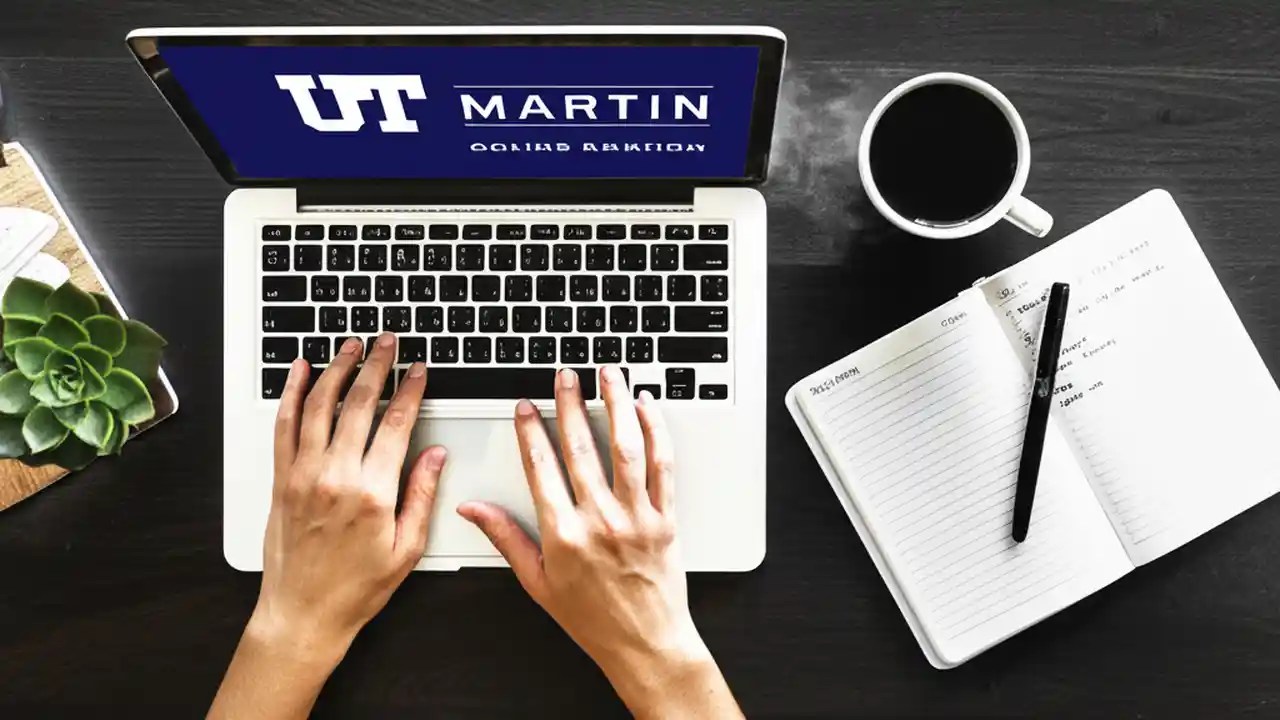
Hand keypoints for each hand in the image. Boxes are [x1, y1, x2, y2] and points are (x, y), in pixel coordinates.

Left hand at [210, 333, 445, 719]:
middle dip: (376, 366)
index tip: (418, 370)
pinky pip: (284, 426)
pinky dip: (291, 394)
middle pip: (358, 404)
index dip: (410, 390)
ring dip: (336, 369)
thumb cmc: (355, 589)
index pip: (396, 424)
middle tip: (387, 342)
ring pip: (319, 406)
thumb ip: (422, 496)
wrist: (302, 614)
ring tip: (350, 346)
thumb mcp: (407, 549)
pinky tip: (299, 372)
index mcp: (373, 492)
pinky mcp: (281, 480)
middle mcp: (335, 477)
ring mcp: (303, 475)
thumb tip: (435, 456)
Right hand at [459, 366, 741, 718]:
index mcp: (563, 535)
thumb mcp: (537, 582)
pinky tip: (648, 409)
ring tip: (609, 375)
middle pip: (582, 448)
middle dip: (570, 403)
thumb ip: (506, 538)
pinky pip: (663, 467)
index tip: (526, 406)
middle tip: (565, 374)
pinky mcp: (666, 519)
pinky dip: (657, 433)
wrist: (645, 644)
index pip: (541, 468)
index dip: (531, 431)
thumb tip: (471, 510)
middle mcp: (599, 521)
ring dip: (617, 404)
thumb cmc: (591, 619)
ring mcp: (636, 517)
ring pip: (626, 448)